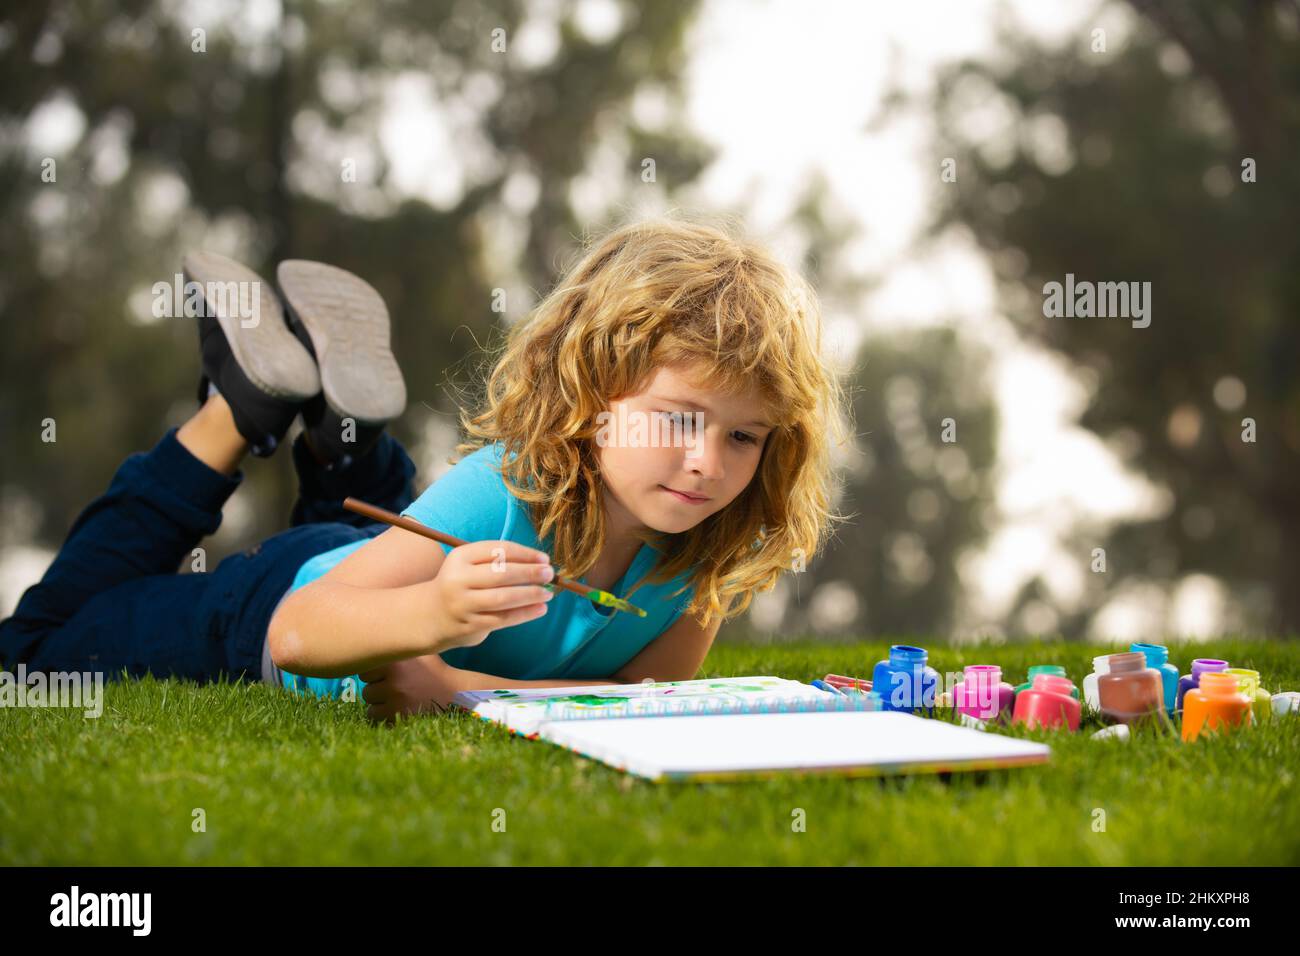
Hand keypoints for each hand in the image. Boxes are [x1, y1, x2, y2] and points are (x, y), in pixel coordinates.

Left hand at [360, 655, 464, 723]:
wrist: (456, 694)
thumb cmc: (434, 671)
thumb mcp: (419, 653)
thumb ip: (398, 646)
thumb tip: (368, 637)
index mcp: (398, 659)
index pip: (366, 669)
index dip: (375, 673)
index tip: (388, 674)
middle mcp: (395, 676)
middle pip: (367, 687)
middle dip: (378, 688)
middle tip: (397, 687)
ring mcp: (396, 696)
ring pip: (370, 701)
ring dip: (379, 701)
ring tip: (399, 697)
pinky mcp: (397, 713)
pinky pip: (374, 715)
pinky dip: (382, 713)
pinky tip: (398, 707)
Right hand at [425, 539, 555, 651]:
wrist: (431, 615)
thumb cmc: (462, 584)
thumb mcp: (470, 565)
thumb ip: (498, 562)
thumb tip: (539, 564)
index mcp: (460, 556)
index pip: (498, 550)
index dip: (525, 554)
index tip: (544, 559)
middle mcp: (458, 579)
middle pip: (501, 573)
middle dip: (530, 573)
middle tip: (549, 574)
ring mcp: (463, 603)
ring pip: (503, 598)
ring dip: (530, 594)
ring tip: (548, 593)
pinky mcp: (470, 625)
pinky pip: (503, 618)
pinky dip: (525, 613)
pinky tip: (541, 609)